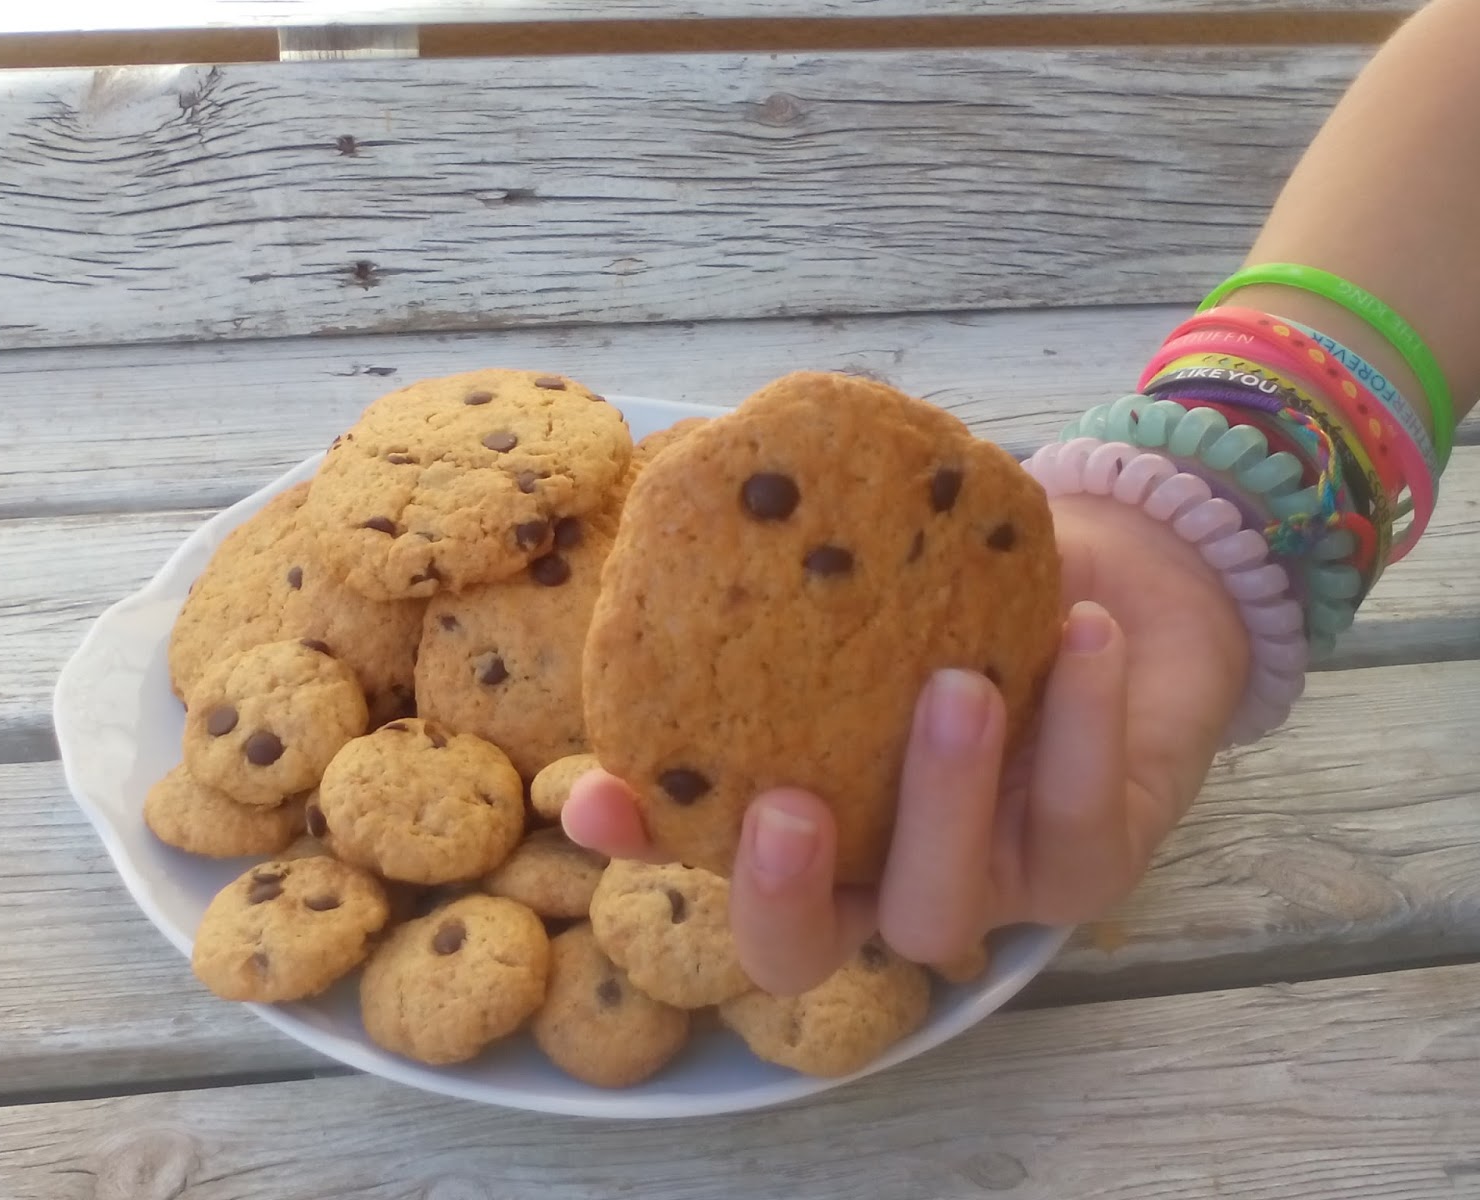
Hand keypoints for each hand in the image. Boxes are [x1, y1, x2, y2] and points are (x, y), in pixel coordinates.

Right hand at [564, 494, 1250, 993]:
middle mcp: (876, 875)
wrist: (1120, 587)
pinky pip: (1081, 825)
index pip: (704, 858)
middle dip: (778, 894)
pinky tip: (1083, 633)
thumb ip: (792, 569)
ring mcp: (983, 886)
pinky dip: (1080, 730)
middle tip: (783, 806)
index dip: (645, 843)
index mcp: (809, 820)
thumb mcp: (871, 570)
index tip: (597, 794)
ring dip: (942, 801)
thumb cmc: (965, 584)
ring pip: (940, 912)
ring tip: (955, 688)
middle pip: (802, 953)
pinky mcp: (1090, 865)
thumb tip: (690, 499)